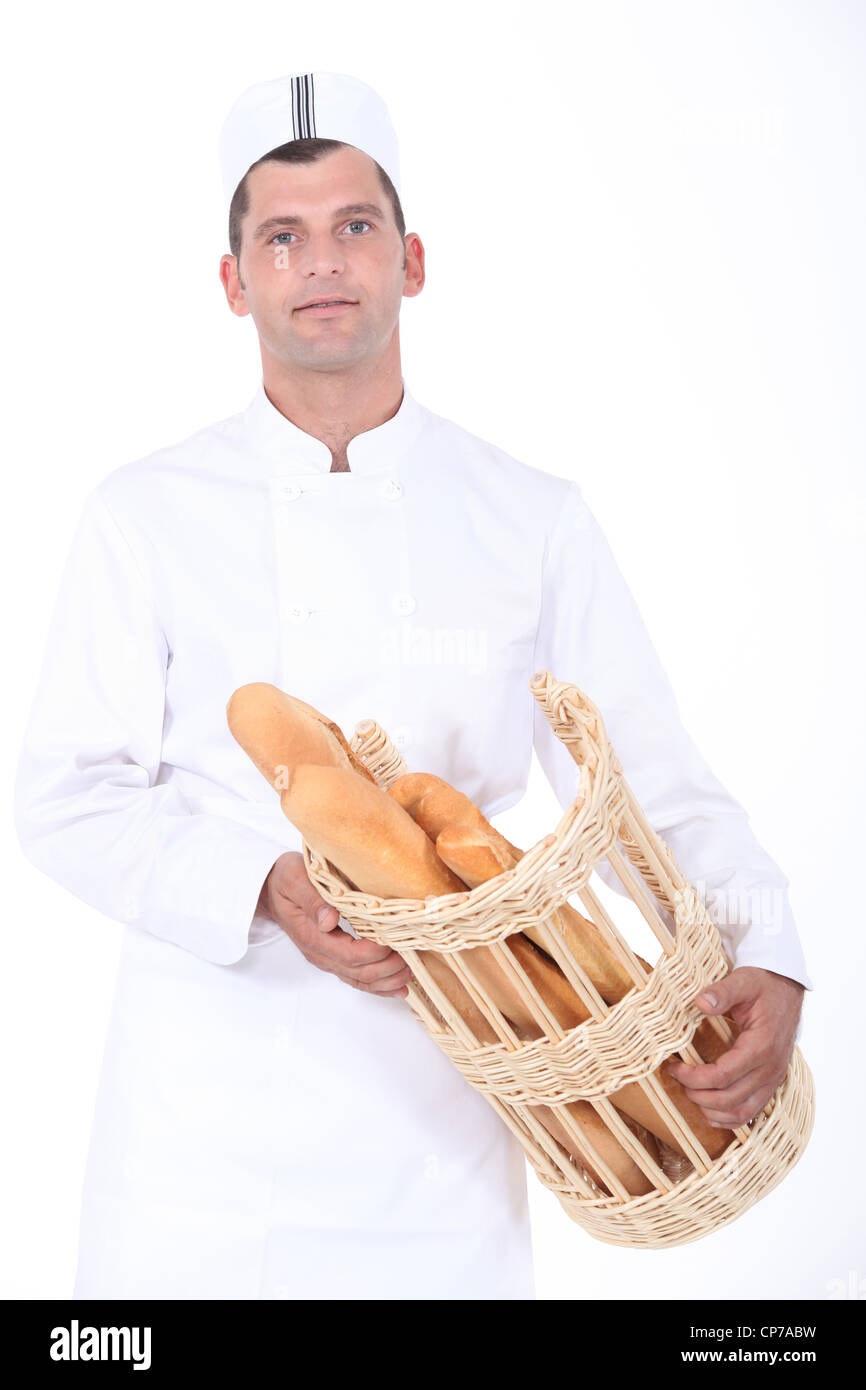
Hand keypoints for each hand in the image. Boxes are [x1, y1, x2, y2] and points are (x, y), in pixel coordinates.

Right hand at [259, 852, 412, 998]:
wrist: (269, 890)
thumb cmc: (283, 879)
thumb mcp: (295, 879)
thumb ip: (313, 900)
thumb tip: (330, 919)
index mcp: (313, 936)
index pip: (350, 954)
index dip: (376, 953)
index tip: (396, 942)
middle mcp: (320, 953)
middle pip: (359, 972)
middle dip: (387, 969)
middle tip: (411, 959)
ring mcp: (326, 958)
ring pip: (359, 979)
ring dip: (386, 981)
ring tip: (409, 975)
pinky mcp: (331, 957)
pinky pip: (355, 978)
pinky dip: (378, 986)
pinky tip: (396, 988)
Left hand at [666, 967, 803, 1126]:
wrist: (787, 989)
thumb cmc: (763, 985)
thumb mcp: (743, 981)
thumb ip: (722, 992)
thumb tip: (700, 1002)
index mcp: (761, 1046)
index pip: (722, 1076)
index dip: (693, 1077)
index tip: (674, 1067)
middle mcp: (770, 1068)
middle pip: (729, 1099)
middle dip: (698, 1094)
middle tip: (678, 1077)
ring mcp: (773, 1078)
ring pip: (742, 1112)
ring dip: (712, 1110)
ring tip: (690, 1093)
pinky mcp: (772, 1081)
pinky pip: (753, 1111)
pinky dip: (731, 1119)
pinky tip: (712, 1112)